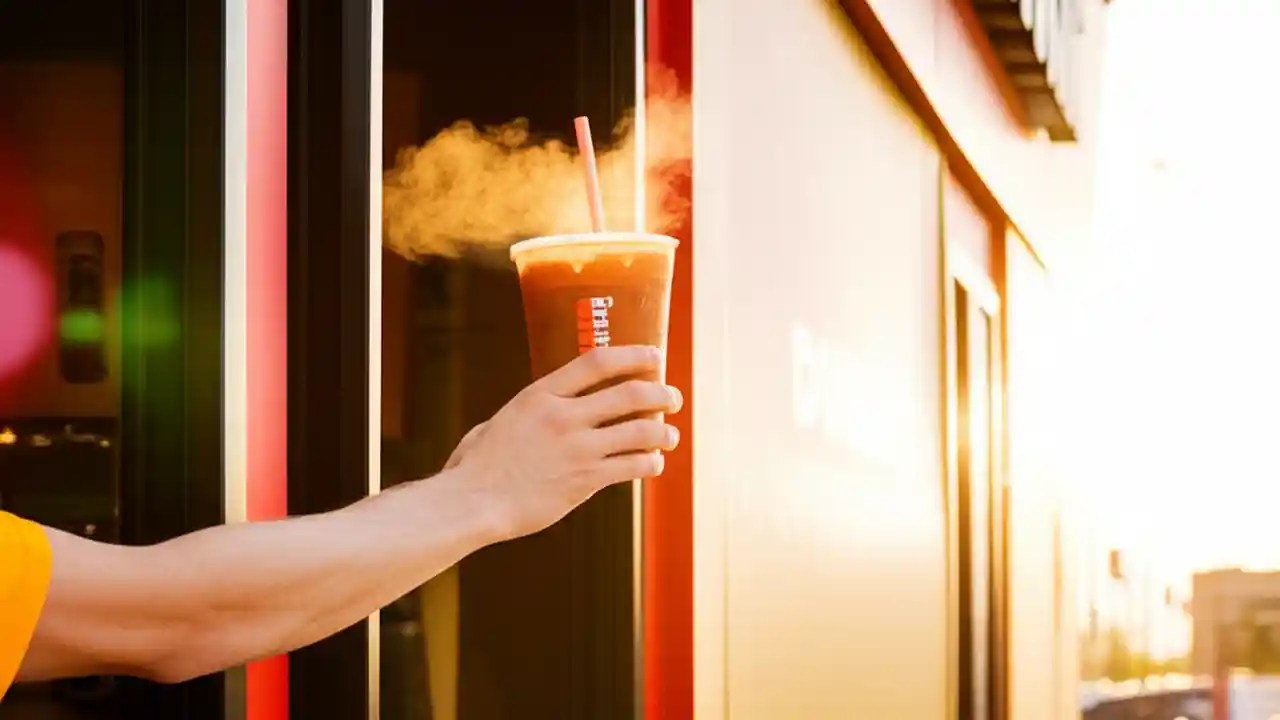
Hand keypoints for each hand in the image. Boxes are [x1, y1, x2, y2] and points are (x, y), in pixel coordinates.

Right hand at [448, 346, 682, 541]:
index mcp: (541, 395)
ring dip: (664, 432)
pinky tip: (653, 464)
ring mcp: (577, 448)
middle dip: (661, 393)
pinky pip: (633, 466)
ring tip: (671, 435)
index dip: (633, 355)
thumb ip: (530, 412)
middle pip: (630, 394)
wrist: (473, 503)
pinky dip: (651, 463)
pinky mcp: (585, 480)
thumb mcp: (500, 422)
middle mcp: (564, 416)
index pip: (597, 362)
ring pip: (641, 431)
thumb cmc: (478, 465)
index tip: (654, 357)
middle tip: (673, 397)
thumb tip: (544, 409)